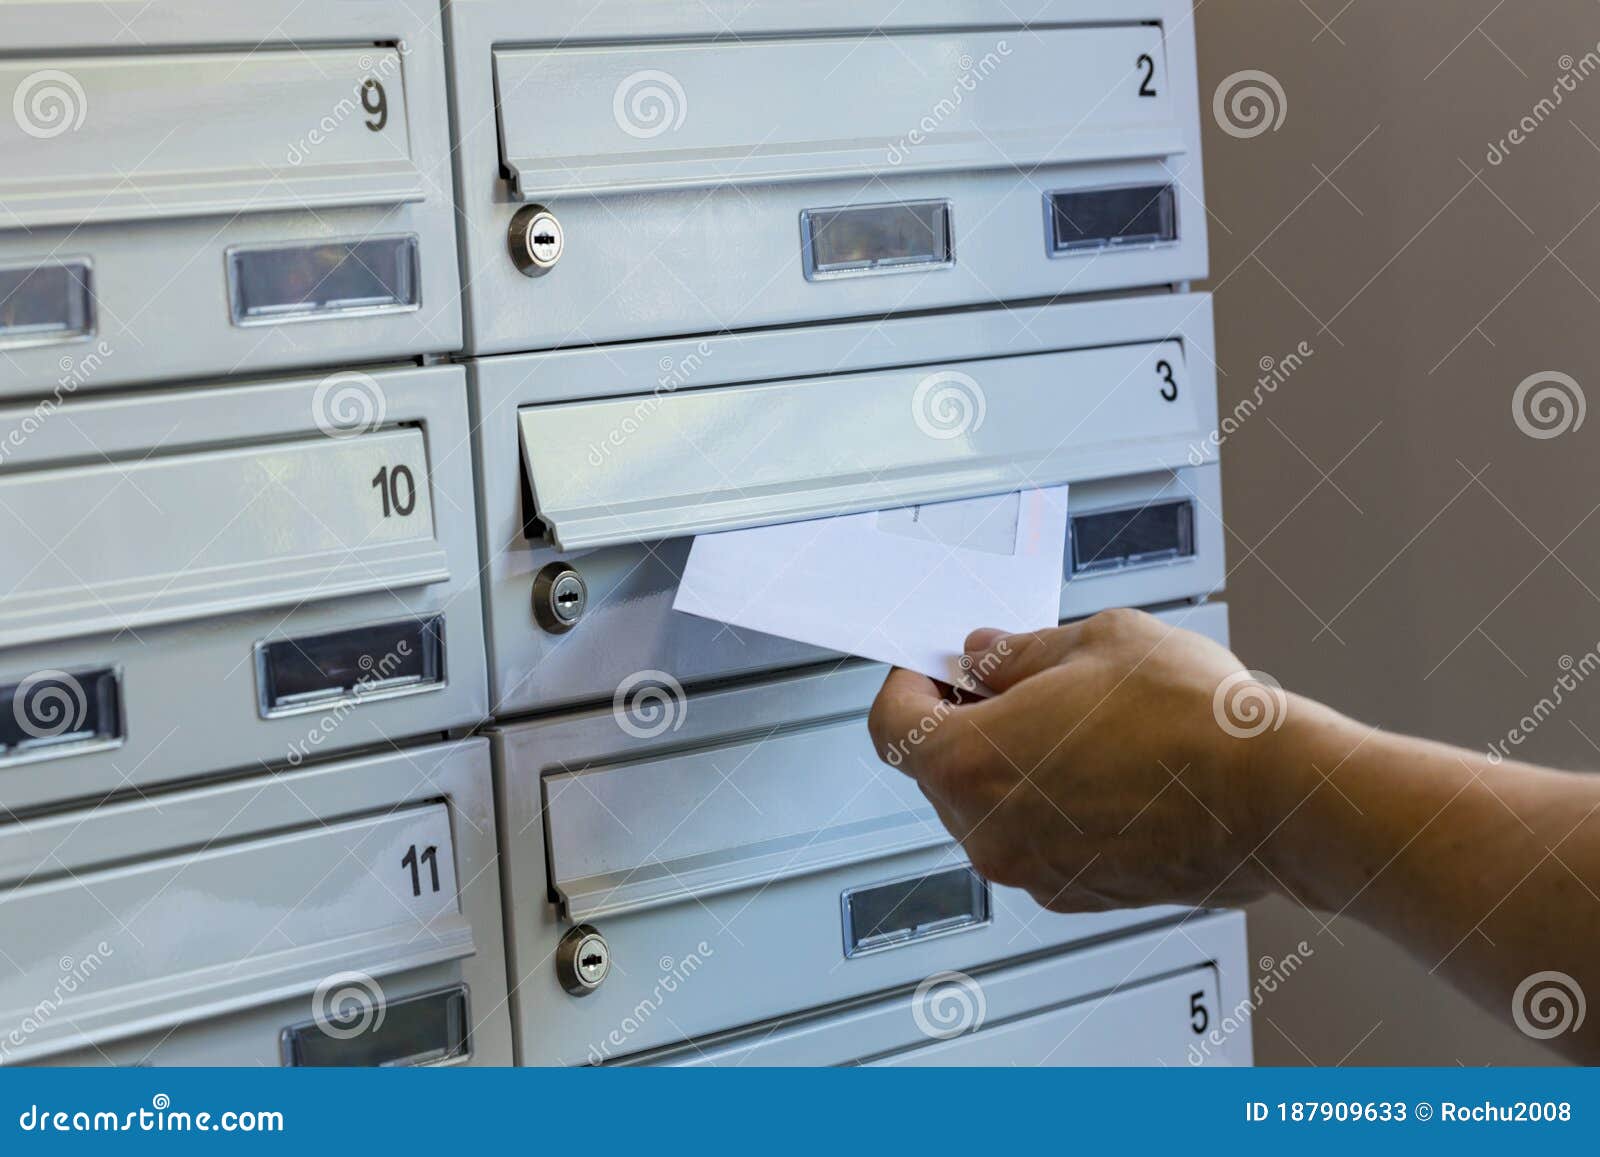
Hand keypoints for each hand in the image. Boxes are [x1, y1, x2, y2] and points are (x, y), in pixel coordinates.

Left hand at [867, 608, 1286, 912]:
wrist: (1274, 798)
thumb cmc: (1192, 722)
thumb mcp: (1094, 643)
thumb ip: (1018, 654)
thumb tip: (985, 657)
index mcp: (970, 764)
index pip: (892, 724)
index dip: (910, 684)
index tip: (935, 668)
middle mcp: (989, 832)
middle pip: (938, 770)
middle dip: (964, 721)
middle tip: (1011, 682)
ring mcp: (1032, 871)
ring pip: (988, 809)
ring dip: (1010, 766)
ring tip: (1075, 722)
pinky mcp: (1076, 893)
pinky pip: (1035, 840)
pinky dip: (1049, 806)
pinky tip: (1103, 767)